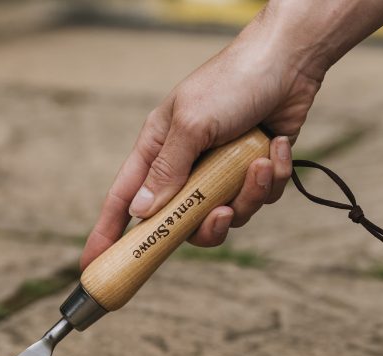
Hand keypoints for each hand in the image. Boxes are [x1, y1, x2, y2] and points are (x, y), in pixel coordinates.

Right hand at [80, 10, 322, 268]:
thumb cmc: (231, 81)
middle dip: (204, 225)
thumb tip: (141, 212)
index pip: (123, 202)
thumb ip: (167, 171)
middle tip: (220, 214)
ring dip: (246, 196)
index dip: (107, 236)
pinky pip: (256, 200)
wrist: (290, 62)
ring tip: (257, 164)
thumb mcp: (192, 124)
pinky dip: (270, 178)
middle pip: (179, 224)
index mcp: (157, 151)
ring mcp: (218, 173)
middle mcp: (184, 167)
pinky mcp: (251, 174)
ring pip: (223, 217)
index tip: (92, 267)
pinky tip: (275, 147)